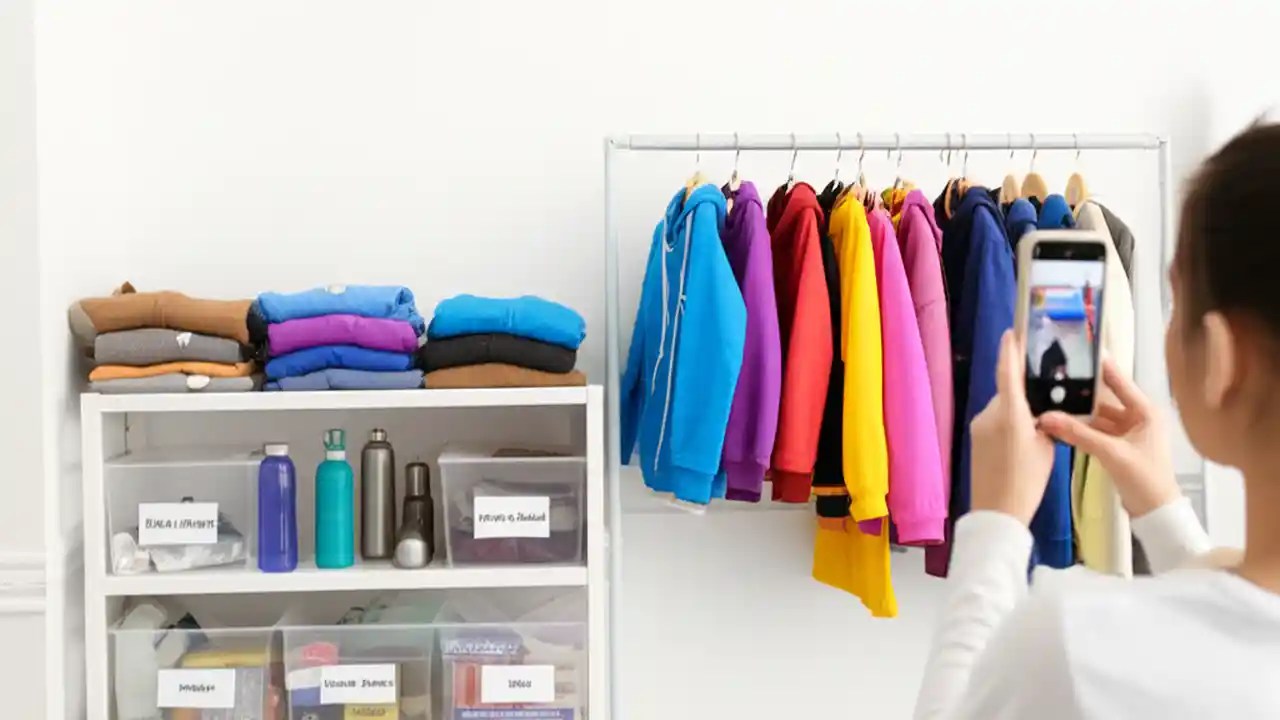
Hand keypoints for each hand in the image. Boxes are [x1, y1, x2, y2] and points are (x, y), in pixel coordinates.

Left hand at [970, 330, 1056, 524]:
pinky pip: (994, 419)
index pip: (1009, 373)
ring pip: (1002, 406)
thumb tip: (1038, 412)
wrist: (997, 510)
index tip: (1011, 332)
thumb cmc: (1028, 481)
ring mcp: (980, 425)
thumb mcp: (1046, 448)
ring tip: (1035, 430)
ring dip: (1017, 410)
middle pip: (1009, 391)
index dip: (1010, 351)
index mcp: (1012, 414)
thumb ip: (1043, 422)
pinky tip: (1019, 441)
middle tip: (1045, 397)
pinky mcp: (975, 436)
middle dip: (1024, 392)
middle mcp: (991, 414)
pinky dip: (1008, 422)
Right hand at [1038, 359, 1179, 517]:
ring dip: (1079, 413)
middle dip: (1082, 392)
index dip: (1100, 367)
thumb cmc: (1144, 478)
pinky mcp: (1120, 446)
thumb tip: (1046, 417)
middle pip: (1106, 398)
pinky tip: (1062, 423)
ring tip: (1053, 400)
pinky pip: (1097, 430)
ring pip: (1099, 416)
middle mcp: (1139, 417)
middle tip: (1057, 378)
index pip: (1119, 382)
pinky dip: (1082, 428)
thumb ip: (1078, 433)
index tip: (1079, 351)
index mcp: (1146, 411)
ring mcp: (1129, 432)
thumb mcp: (1111, 453)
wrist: (1155, 512)